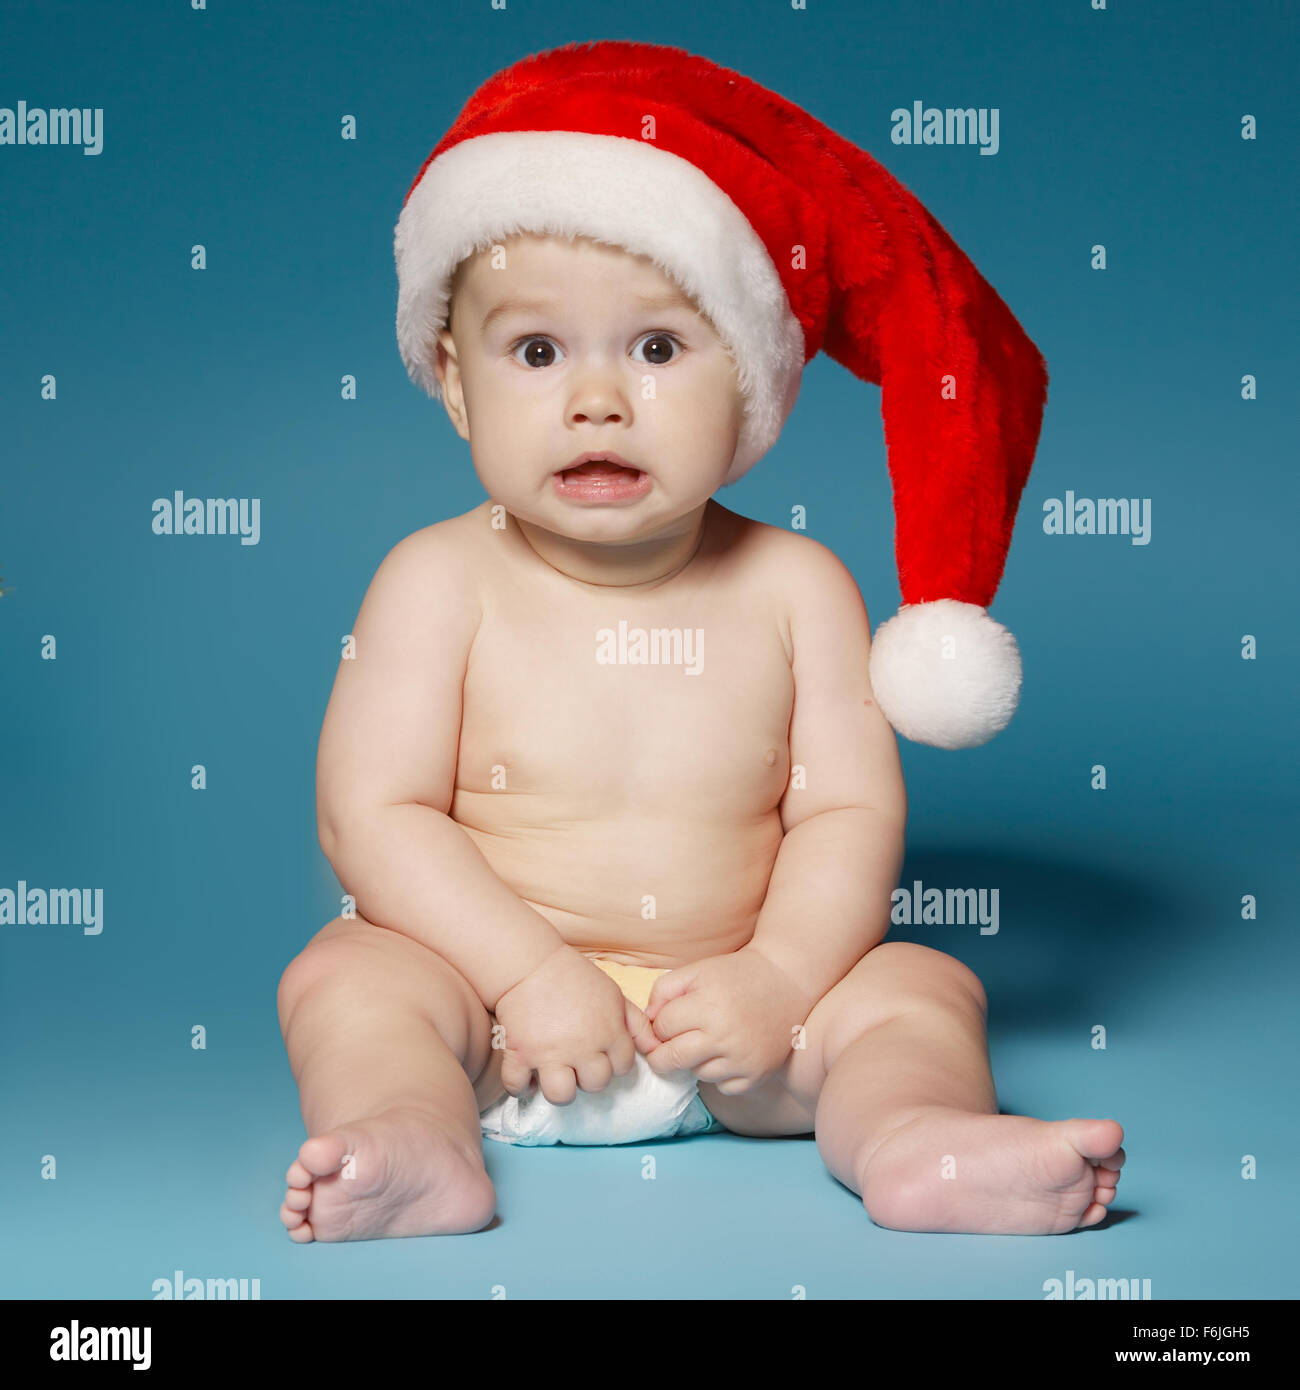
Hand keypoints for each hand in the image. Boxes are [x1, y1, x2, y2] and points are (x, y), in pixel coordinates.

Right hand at [493, 944, 658, 1104]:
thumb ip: (637, 1024)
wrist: (532, 963)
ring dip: (559, 1088)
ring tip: (555, 1074)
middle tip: (577, 1062)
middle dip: (589, 1076)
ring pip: (561, 1095)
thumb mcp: (614, 995)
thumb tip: (655, 1048)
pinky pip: (517, 1086)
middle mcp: (582, 1047)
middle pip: (596, 1084)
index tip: (601, 1053)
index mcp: (609, 1033)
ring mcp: (549, 1053)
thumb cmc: (575, 977)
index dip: (614, 1062)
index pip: (623, 1067)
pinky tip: (527, 1073)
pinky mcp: (519, 1053)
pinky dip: (520, 1085)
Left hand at [641, 945, 818, 1094]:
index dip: (662, 1022)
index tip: (672, 1016)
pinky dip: (721, 1073)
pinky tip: (730, 1051)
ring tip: (712, 1037)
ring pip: (696, 1074)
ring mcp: (742, 1060)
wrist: (787, 981)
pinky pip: (722, 1087)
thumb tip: (647, 1021)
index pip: (662, 1028)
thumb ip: (664, 991)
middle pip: (670, 1059)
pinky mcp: (757, 1076)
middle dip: (663, 1050)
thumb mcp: (696, 970)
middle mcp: (725, 1037)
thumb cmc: (736, 974)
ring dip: (696, 1060)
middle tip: (676, 1037)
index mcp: (708, 1007)